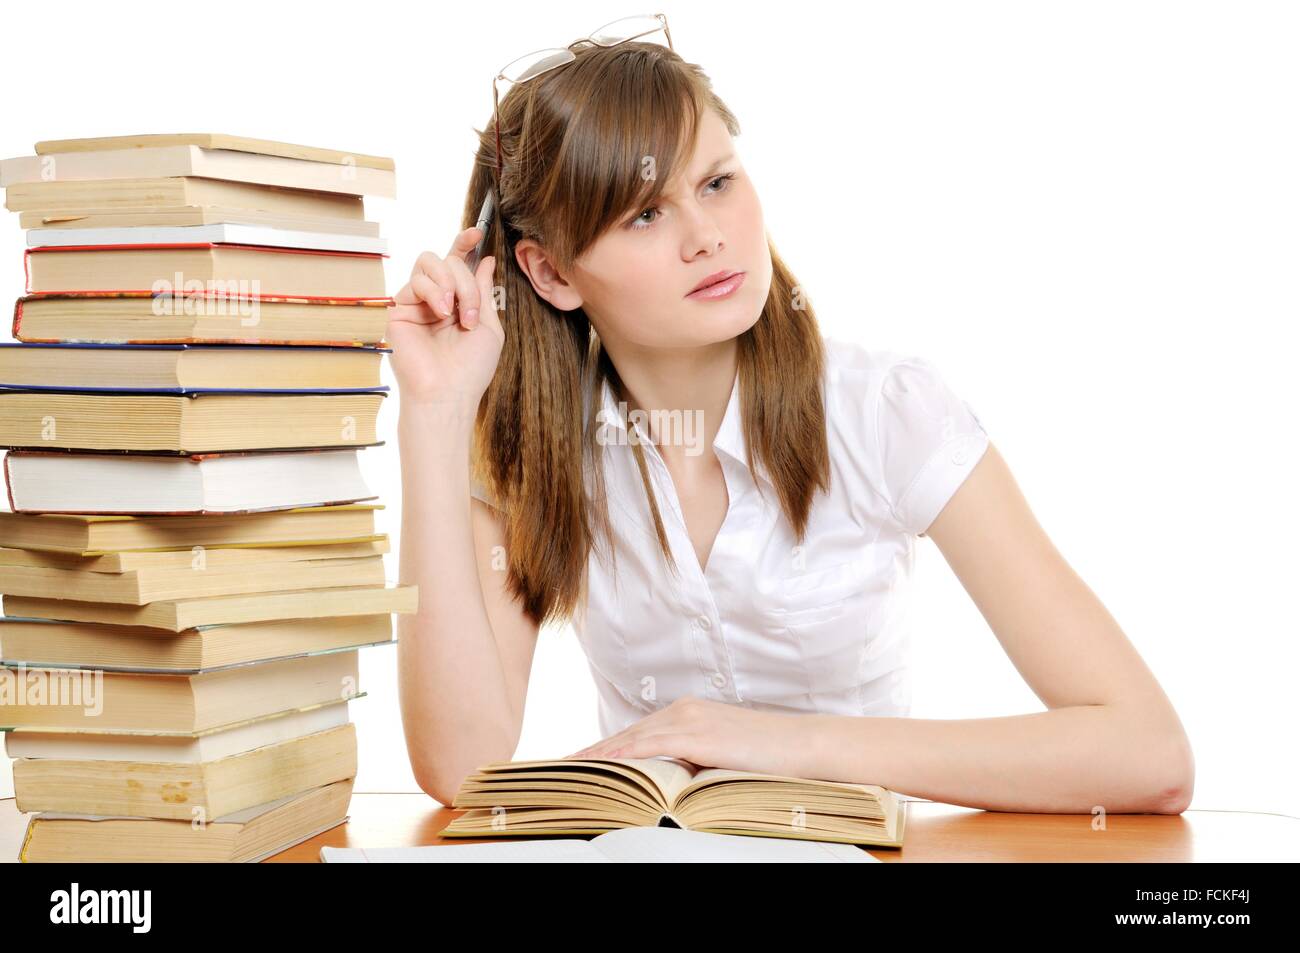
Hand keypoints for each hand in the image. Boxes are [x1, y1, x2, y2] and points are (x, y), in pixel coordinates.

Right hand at [386, 227, 501, 405]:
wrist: (448, 393)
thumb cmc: (471, 368)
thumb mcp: (488, 326)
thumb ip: (484, 292)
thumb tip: (487, 260)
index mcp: (458, 302)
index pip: (458, 264)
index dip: (464, 244)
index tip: (476, 232)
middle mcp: (436, 300)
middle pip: (447, 261)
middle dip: (465, 281)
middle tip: (469, 312)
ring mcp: (416, 304)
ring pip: (429, 264)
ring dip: (450, 285)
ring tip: (455, 315)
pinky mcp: (398, 310)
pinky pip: (415, 282)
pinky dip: (433, 292)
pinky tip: (441, 313)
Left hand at [560, 696, 816, 778]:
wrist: (805, 745)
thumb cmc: (769, 757)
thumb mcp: (721, 760)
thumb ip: (691, 765)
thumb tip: (664, 788)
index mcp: (686, 714)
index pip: (634, 735)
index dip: (602, 751)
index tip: (575, 766)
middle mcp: (682, 710)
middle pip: (625, 736)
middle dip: (591, 754)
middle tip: (558, 771)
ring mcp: (689, 719)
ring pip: (631, 740)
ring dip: (597, 757)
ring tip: (568, 773)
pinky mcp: (698, 734)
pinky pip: (650, 747)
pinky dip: (622, 756)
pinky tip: (601, 767)